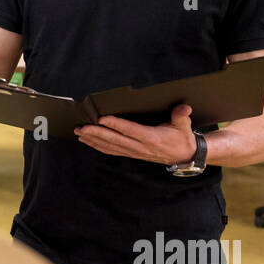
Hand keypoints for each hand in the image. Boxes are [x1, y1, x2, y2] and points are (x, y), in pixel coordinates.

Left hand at [74, 103, 196, 164]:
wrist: (183, 156)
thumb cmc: (181, 138)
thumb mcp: (184, 126)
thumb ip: (181, 115)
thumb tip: (184, 107)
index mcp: (152, 138)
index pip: (130, 130)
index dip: (116, 125)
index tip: (102, 118)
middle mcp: (141, 147)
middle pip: (115, 140)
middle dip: (96, 133)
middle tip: (81, 127)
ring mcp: (134, 152)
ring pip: (110, 146)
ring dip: (93, 140)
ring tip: (79, 133)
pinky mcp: (131, 153)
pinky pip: (112, 150)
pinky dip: (98, 146)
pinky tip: (88, 141)